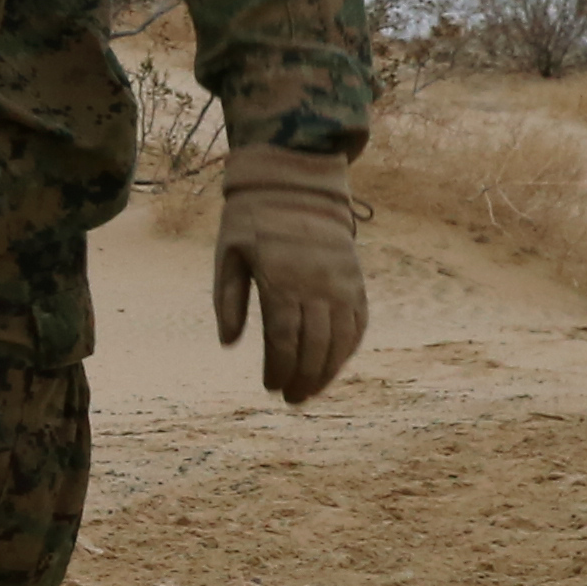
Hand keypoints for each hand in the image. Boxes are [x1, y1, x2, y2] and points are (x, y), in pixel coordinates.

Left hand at [212, 143, 367, 403]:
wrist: (297, 186)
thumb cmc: (252, 222)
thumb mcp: (227, 256)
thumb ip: (228, 301)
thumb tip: (230, 343)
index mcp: (281, 281)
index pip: (284, 340)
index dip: (279, 368)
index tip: (271, 387)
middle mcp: (318, 286)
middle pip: (316, 346)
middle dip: (304, 378)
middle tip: (292, 399)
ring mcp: (342, 284)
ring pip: (342, 339)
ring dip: (329, 370)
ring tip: (312, 390)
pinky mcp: (356, 281)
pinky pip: (359, 322)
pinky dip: (350, 347)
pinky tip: (336, 363)